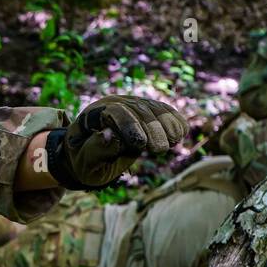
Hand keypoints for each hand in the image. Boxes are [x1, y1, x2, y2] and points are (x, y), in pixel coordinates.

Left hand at [47, 96, 186, 189]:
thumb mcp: (85, 162)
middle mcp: (114, 104)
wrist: (90, 158)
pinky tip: (182, 132)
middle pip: (138, 109)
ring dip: (167, 123)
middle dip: (152, 128)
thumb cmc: (84, 163)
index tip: (140, 145)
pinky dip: (173, 120)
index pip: (115, 111)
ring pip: (153, 108)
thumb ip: (96, 149)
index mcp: (94, 113)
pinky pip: (162, 110)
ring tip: (174, 141)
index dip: (129, 125)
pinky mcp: (145, 111)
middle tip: (160, 150)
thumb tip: (110, 135)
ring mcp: (131, 105)